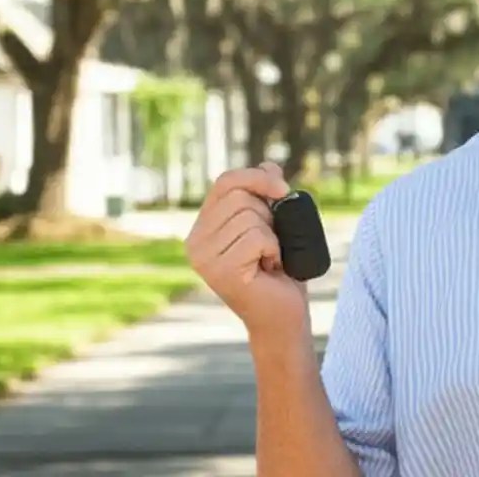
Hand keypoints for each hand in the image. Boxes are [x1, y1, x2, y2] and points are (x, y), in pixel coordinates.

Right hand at [186, 162, 309, 342]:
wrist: (284, 315)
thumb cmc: (280, 271)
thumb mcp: (275, 225)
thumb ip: (266, 196)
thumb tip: (268, 164)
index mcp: (202, 228)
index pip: (225, 182)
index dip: (257, 177)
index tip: (283, 189)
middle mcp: (194, 243)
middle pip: (240, 197)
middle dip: (268, 215)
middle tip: (271, 245)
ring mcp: (203, 259)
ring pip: (250, 217)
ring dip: (273, 237)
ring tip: (268, 260)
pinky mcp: (221, 272)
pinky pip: (257, 238)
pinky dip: (274, 250)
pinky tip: (269, 269)